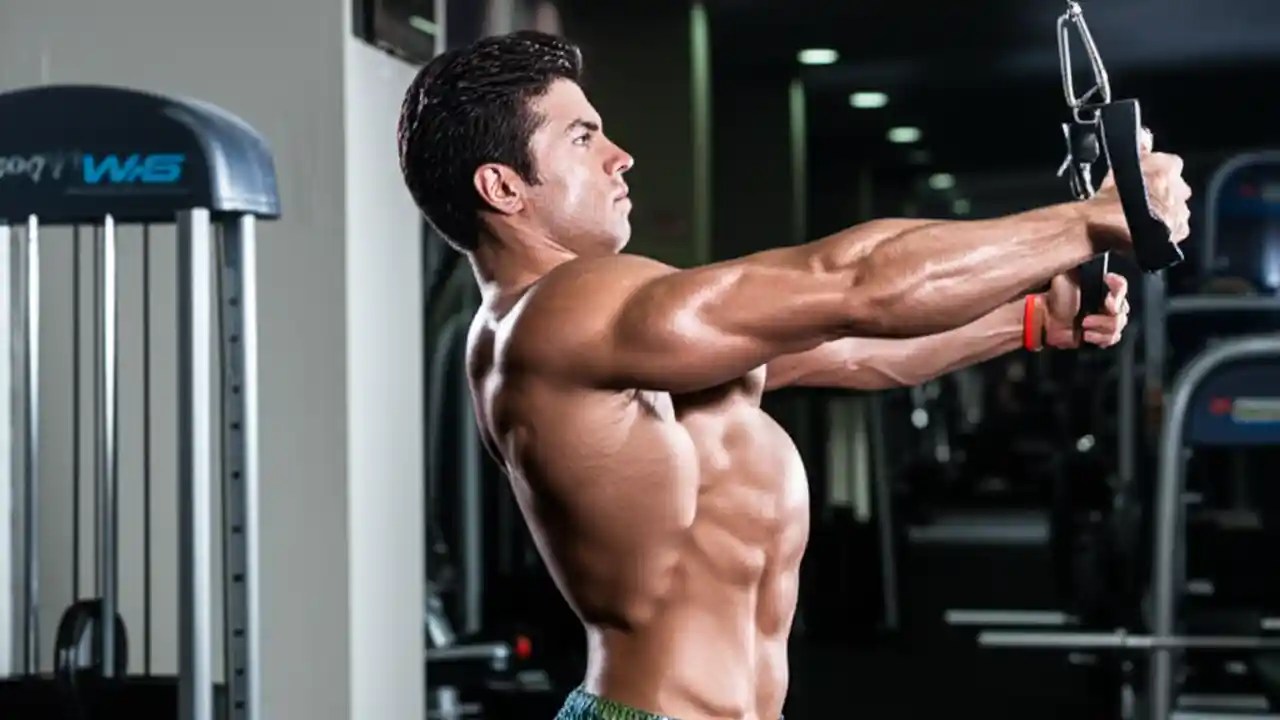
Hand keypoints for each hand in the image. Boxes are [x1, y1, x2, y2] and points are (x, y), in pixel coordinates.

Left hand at [1042, 270, 1129, 348]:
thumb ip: (1077, 269)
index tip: (1108, 295)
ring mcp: (1106, 319)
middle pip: (1122, 309)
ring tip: (1084, 325)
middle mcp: (1108, 302)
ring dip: (1100, 327)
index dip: (1118, 290)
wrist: (1046, 320)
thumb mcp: (1064, 278)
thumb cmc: (1055, 298)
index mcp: (1102, 287)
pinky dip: (1100, 338)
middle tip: (1086, 319)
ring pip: (1118, 325)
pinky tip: (1086, 335)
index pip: (1121, 285)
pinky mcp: (1101, 335)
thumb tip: (1087, 260)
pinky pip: (1112, 338)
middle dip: (1106, 316)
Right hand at [1090, 128, 1192, 249]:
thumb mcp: (1121, 165)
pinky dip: (1165, 229)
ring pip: (1176, 207)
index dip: (1156, 171)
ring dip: (1164, 211)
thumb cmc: (1109, 196)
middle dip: (1163, 192)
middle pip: (1176, 186)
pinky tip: (1148, 230)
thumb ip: (1139, 149)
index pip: (1170, 163)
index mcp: (1170, 165)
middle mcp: (1181, 187)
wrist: (1106, 226)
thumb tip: (1145, 137)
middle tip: (1142, 199)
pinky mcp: (1179, 231)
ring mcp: (1181, 210)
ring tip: (1142, 217)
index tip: (1145, 178)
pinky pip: (1176, 228)